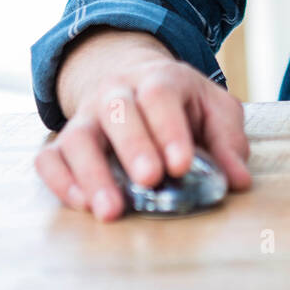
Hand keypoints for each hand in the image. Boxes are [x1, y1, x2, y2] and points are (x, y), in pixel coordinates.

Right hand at [35, 59, 250, 220]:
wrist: (133, 81)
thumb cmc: (181, 104)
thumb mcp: (214, 110)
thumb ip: (228, 142)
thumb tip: (239, 181)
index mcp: (159, 79)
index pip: (161, 96)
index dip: (170, 130)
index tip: (182, 164)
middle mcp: (116, 93)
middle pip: (117, 110)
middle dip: (133, 146)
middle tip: (150, 180)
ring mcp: (86, 117)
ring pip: (78, 137)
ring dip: (92, 174)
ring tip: (111, 210)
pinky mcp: (64, 143)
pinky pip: (49, 158)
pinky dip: (60, 181)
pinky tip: (82, 205)